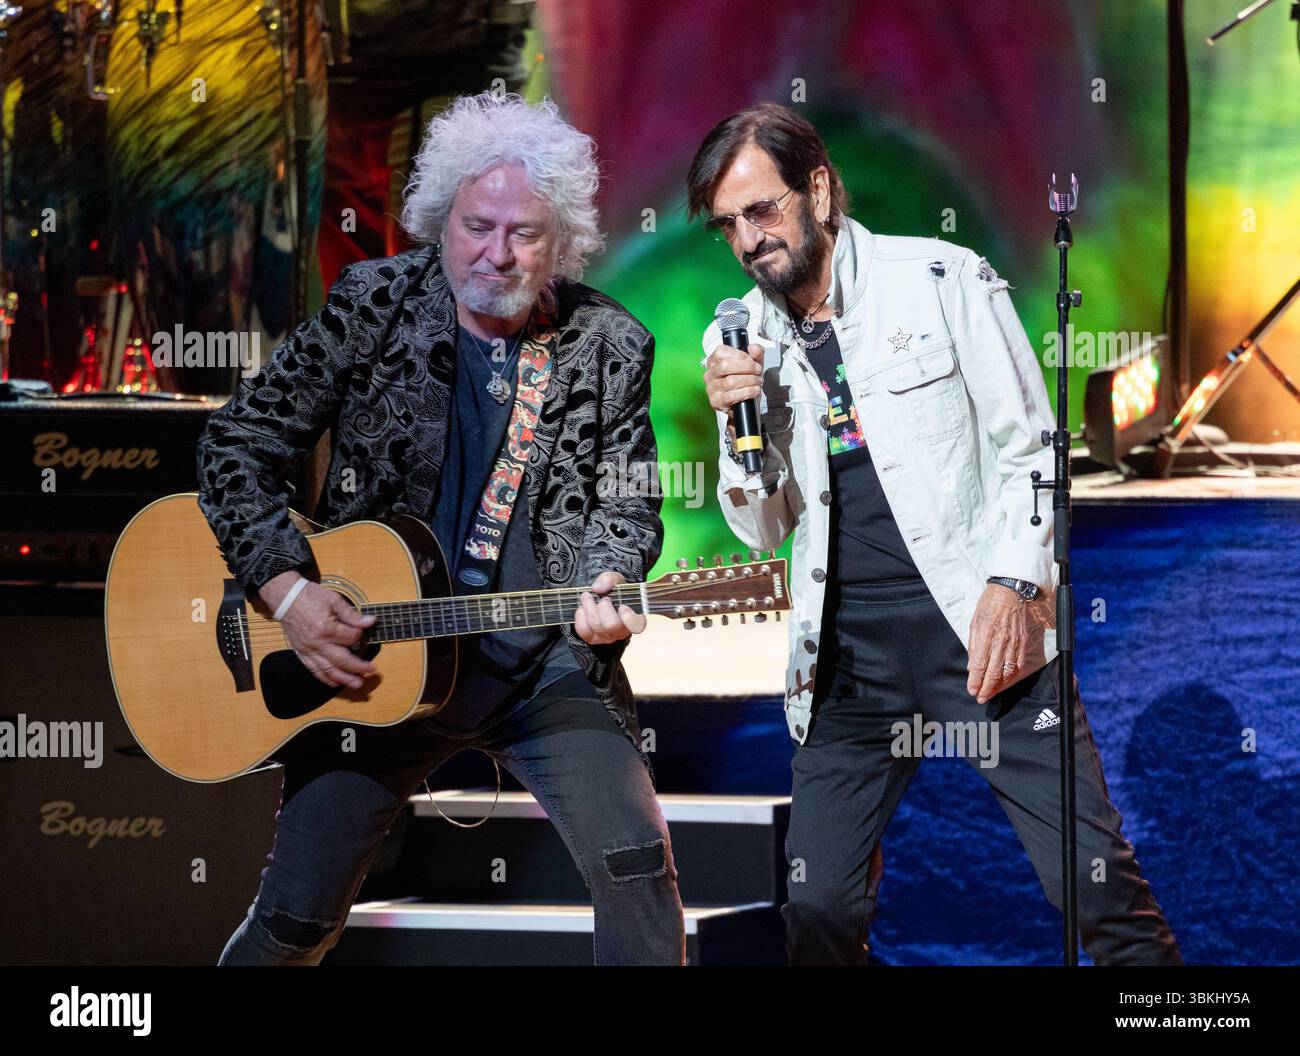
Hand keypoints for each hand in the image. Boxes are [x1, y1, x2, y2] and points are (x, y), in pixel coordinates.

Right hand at [258, 572, 376, 689]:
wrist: (286, 599)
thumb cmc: (310, 597)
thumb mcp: (333, 600)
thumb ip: (351, 614)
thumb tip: (370, 622)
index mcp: (326, 628)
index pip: (351, 638)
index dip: (359, 635)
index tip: (362, 631)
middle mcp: (317, 643)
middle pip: (342, 660)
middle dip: (358, 668)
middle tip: (370, 671)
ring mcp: (308, 650)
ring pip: (328, 670)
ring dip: (344, 679)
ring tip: (357, 684)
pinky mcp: (301, 653)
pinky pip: (314, 670)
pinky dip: (325, 678)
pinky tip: (335, 683)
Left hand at [574, 570, 646, 645]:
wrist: (600, 598)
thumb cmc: (613, 591)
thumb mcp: (615, 579)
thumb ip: (609, 579)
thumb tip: (598, 588)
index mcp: (635, 618)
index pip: (636, 626)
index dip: (629, 618)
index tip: (622, 606)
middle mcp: (622, 631)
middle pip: (611, 625)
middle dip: (603, 607)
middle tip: (603, 598)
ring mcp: (607, 637)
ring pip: (597, 627)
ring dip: (589, 608)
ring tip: (587, 597)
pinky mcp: (593, 639)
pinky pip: (584, 631)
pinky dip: (580, 617)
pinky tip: (582, 609)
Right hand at [704, 342, 764, 418]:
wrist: (744, 402)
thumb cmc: (745, 380)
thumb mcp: (753, 363)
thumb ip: (756, 353)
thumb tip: (753, 348)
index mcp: (715, 361)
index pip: (721, 352)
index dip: (739, 354)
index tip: (751, 359)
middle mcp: (710, 374)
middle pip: (725, 365)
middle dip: (746, 367)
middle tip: (758, 370)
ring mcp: (711, 388)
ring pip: (730, 381)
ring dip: (750, 380)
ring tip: (758, 381)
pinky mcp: (717, 401)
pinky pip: (732, 396)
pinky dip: (747, 392)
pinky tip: (754, 390)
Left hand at [966, 584, 1053, 703]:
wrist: (1011, 592)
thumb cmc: (989, 605)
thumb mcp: (974, 622)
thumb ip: (973, 646)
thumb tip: (972, 666)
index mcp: (986, 635)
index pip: (980, 664)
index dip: (976, 680)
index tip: (972, 690)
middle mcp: (1001, 641)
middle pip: (994, 671)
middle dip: (987, 688)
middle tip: (981, 698)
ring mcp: (1014, 643)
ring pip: (1008, 671)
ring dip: (999, 686)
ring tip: (992, 693)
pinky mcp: (1023, 643)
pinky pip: (1018, 664)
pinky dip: (1012, 676)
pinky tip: (1005, 681)